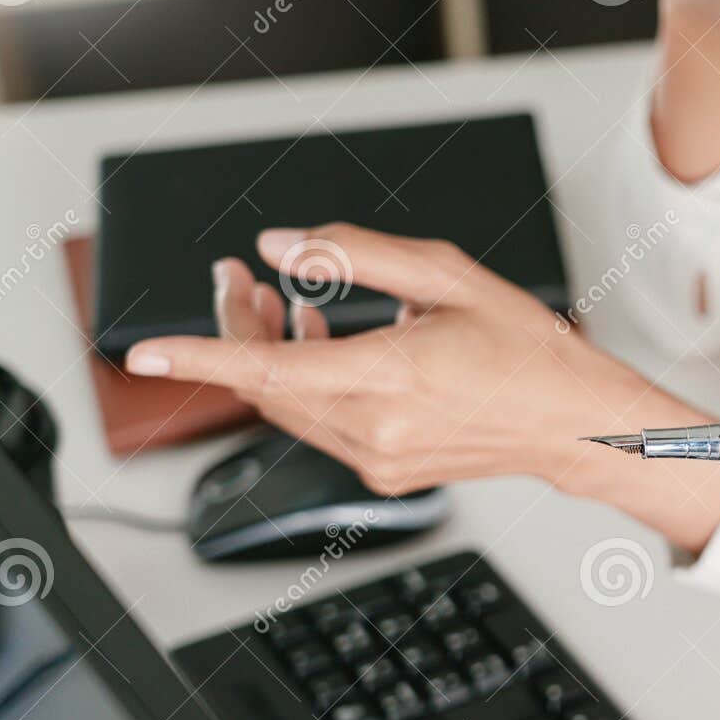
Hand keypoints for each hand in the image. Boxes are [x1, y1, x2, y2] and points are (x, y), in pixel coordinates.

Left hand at [124, 223, 719, 552]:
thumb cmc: (528, 351)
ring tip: (280, 305)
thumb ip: (359, 256)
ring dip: (270, 357)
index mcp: (392, 377)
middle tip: (237, 282)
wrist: (574, 423)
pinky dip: (305, 385)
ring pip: (288, 408)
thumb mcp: (449, 278)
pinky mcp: (386, 472)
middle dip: (238, 331)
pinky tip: (320, 344)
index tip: (145, 353)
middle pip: (267, 385)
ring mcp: (380, 458)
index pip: (268, 372)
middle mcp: (378, 428)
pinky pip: (320, 426)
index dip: (200, 359)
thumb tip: (283, 247)